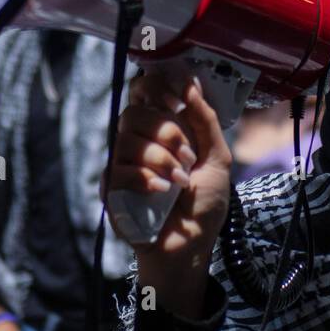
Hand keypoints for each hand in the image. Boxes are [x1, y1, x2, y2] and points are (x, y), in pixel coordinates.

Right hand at [103, 71, 232, 318]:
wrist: (191, 246)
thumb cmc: (204, 204)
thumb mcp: (217, 158)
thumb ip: (206, 120)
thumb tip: (191, 84)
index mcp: (162, 128)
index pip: (144, 90)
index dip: (156, 87)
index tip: (177, 100)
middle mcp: (139, 140)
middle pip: (135, 112)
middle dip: (167, 132)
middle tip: (188, 156)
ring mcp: (122, 164)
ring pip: (126, 140)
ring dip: (160, 160)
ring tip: (180, 181)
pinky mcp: (112, 189)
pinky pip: (117, 170)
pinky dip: (144, 179)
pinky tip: (162, 192)